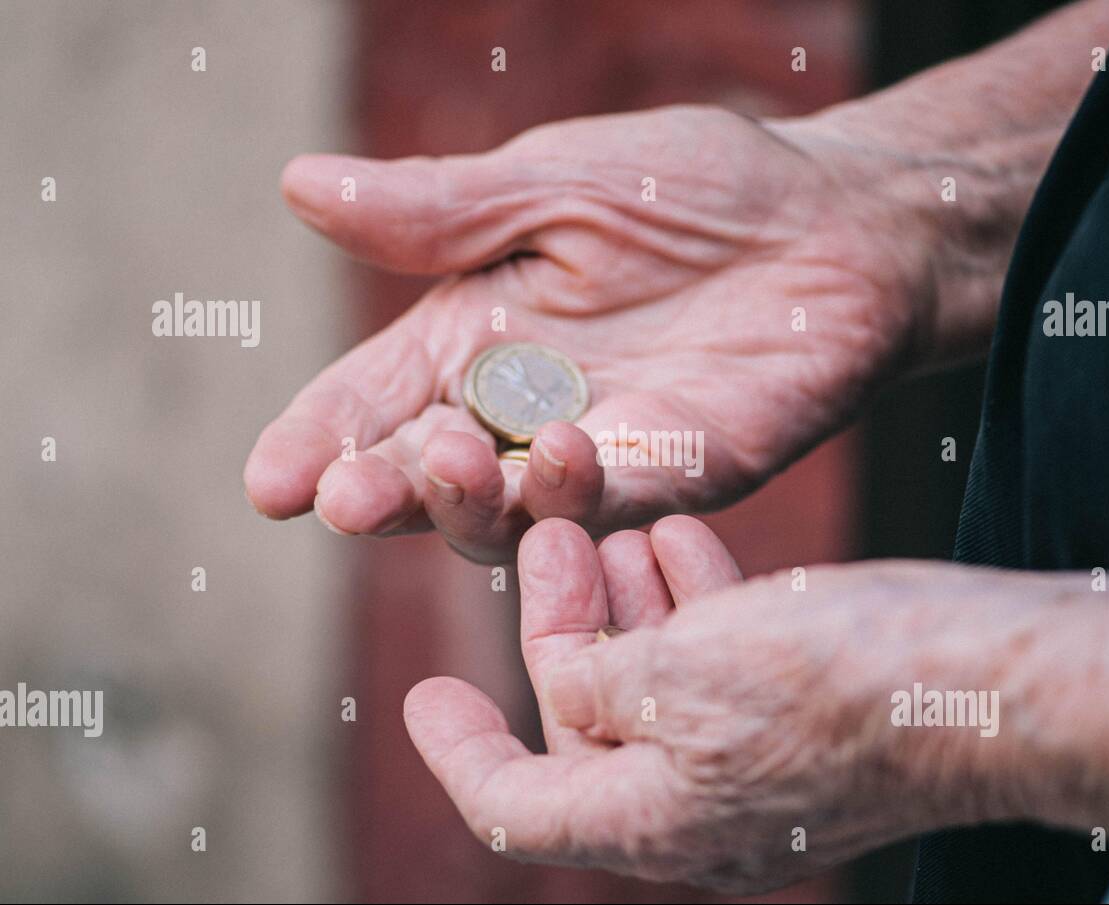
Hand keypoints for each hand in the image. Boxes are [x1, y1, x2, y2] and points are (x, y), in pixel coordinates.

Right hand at [244, 106, 929, 560]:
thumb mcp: (556, 182)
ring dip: (473, 504)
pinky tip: (566, 454)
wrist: (834, 218)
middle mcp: (524, 410)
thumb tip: (299, 185)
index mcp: (474, 336)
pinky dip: (585, 494)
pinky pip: (619, 504)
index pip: (374, 402)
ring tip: (452, 460)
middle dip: (384, 491)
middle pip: (431, 477)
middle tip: (344, 498)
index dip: (320, 442)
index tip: (271, 482)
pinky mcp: (681, 474)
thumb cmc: (695, 186)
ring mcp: (602, 452)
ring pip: (513, 515)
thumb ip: (441, 210)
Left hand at [406, 520, 1108, 892]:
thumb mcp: (683, 673)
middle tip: (545, 538)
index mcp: (654, 824)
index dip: (458, 748)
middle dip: (557, 626)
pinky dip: (690, 602)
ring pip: (656, 679)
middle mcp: (701, 807)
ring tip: (604, 524)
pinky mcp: (806, 711)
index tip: (423, 689)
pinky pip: (723, 662)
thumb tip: (565, 681)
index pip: (517, 806)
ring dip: (624, 601)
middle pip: (588, 721)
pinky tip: (680, 536)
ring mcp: (759, 759)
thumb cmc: (843, 682)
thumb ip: (597, 680)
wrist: (1002, 679)